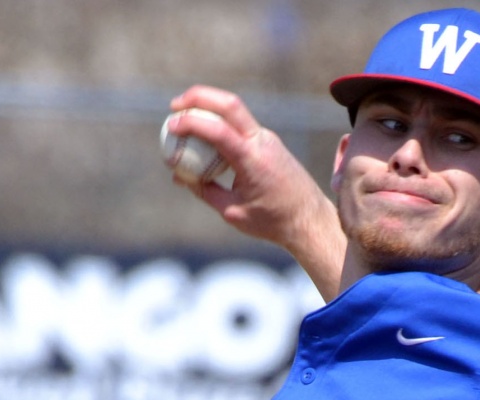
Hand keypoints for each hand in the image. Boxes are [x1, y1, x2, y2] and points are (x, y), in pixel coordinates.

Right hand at [164, 86, 345, 300]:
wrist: (309, 220)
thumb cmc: (273, 221)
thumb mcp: (233, 212)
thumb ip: (205, 191)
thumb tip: (180, 177)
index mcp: (253, 160)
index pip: (218, 129)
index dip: (191, 122)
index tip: (170, 126)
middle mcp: (262, 142)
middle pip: (229, 103)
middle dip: (199, 97)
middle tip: (175, 106)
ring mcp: (268, 139)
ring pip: (236, 111)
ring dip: (209, 108)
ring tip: (185, 120)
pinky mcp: (269, 142)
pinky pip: (241, 126)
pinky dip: (221, 124)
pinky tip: (206, 138)